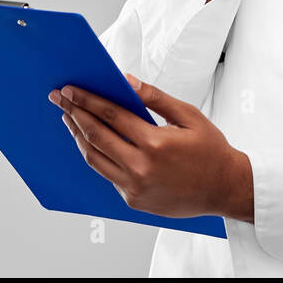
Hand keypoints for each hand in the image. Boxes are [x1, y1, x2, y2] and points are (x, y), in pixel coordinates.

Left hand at [49, 75, 253, 221]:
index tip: (70, 89)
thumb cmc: (210, 150)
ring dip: (78, 136)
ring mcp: (134, 187)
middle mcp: (141, 168)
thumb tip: (126, 81)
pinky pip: (107, 174)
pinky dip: (96, 155)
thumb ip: (155, 97)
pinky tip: (91, 142)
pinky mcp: (133, 200)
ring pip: (94, 158)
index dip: (87, 100)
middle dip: (73, 113)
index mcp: (155, 143)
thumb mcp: (188, 116)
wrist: (224, 188)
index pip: (110, 116)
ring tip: (69, 119)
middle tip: (58, 99)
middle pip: (95, 136)